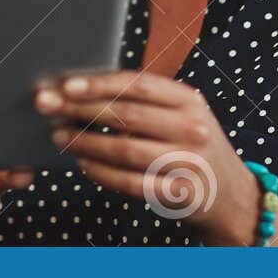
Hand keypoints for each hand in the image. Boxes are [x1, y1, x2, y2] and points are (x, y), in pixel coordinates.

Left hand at [37, 70, 277, 245]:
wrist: (231, 194)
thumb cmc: (193, 145)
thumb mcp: (183, 114)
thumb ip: (146, 101)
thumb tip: (84, 88)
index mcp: (189, 100)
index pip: (138, 85)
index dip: (99, 83)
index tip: (65, 84)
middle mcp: (191, 128)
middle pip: (125, 114)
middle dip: (79, 109)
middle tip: (46, 106)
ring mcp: (186, 163)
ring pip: (123, 149)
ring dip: (84, 142)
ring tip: (58, 136)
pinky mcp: (178, 194)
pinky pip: (129, 182)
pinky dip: (101, 173)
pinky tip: (82, 165)